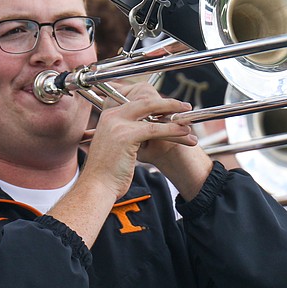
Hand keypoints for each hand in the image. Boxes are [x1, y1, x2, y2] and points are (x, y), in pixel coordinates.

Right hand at [83, 82, 200, 199]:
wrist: (97, 186)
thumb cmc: (108, 172)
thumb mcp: (116, 146)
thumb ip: (128, 133)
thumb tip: (147, 128)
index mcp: (109, 116)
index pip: (136, 101)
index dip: (156, 103)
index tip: (170, 107)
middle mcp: (112, 116)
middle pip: (146, 101)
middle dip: (169, 103)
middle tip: (185, 106)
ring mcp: (117, 124)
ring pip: (153, 114)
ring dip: (175, 118)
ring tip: (189, 123)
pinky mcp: (126, 136)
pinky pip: (155, 129)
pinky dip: (172, 130)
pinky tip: (184, 134)